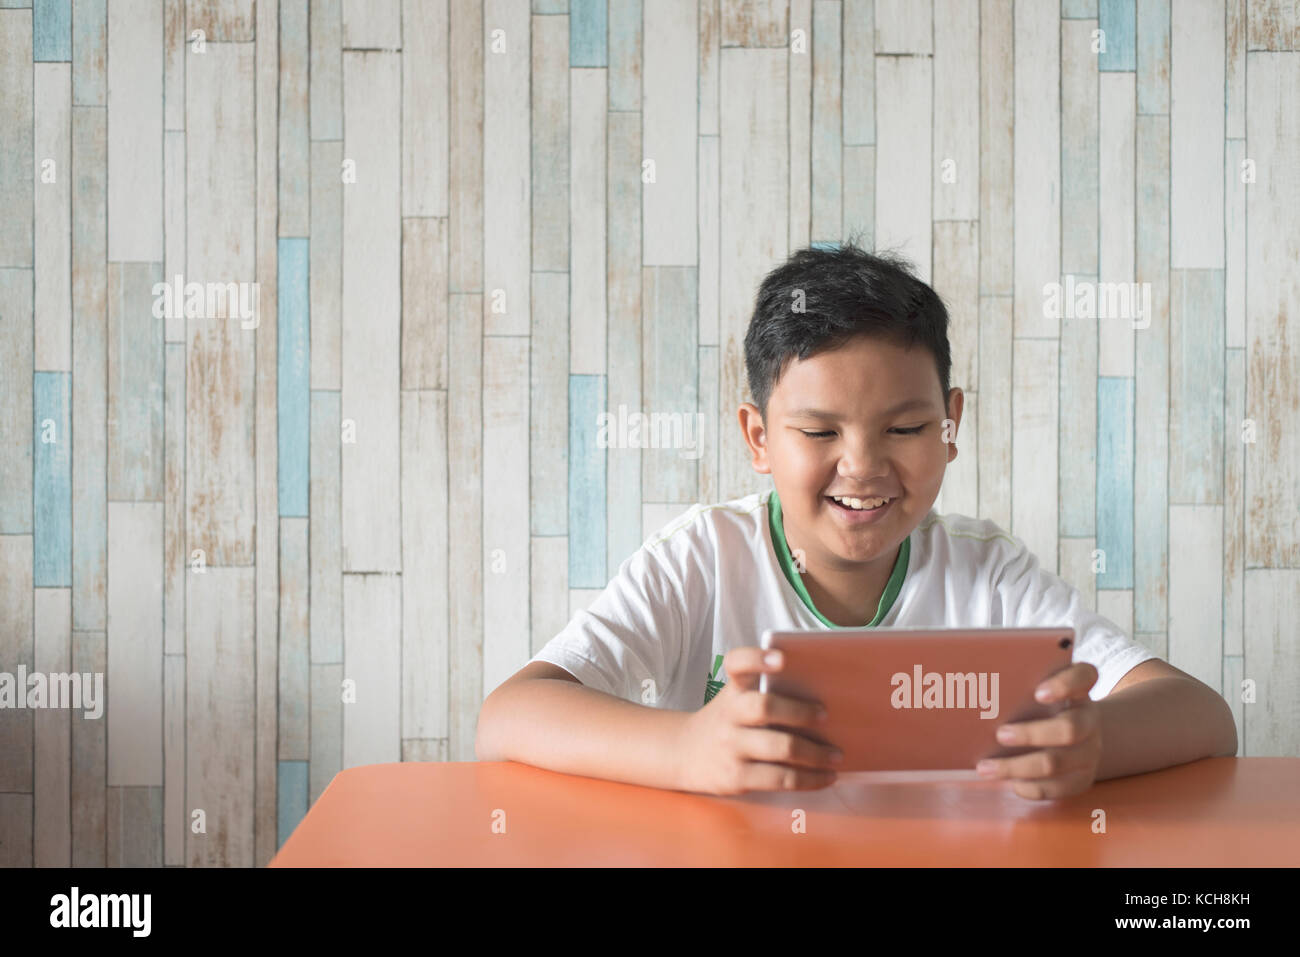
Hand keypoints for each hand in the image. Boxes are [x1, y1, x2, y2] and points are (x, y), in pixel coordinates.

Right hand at [675, 646, 840, 795]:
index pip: (736, 663)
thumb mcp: (734, 699)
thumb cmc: (726, 722)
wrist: (683, 753)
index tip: (782, 658)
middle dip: (800, 712)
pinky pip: (781, 779)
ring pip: (781, 747)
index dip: (757, 658)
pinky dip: (809, 779)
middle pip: (764, 707)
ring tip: (836, 755)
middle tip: (825, 715)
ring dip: (816, 753)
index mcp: (732, 689)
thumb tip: (822, 700)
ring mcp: (731, 747)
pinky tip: (825, 777)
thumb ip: (765, 692)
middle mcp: (729, 715)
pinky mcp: (736, 777)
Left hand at [975, 662, 1101, 799]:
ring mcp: (1090, 751)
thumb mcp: (1038, 690)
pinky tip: (1010, 783)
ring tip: (985, 768)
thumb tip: (973, 684)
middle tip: (999, 734)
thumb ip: (1019, 684)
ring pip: (1056, 763)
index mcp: (1079, 691)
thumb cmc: (1044, 708)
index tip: (1037, 693)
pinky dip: (1030, 787)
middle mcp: (1089, 720)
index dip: (1065, 685)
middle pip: (1069, 729)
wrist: (1078, 738)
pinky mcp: (1083, 778)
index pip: (1085, 676)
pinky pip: (1057, 788)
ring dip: (1017, 767)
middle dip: (1030, 734)